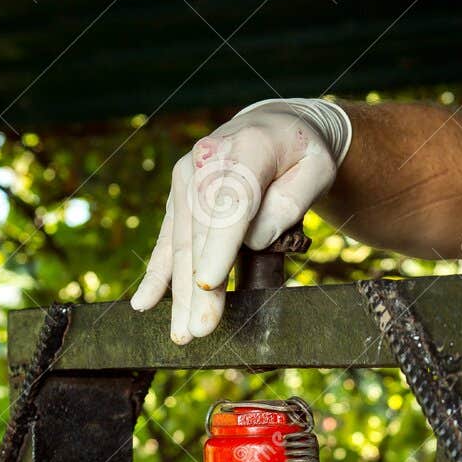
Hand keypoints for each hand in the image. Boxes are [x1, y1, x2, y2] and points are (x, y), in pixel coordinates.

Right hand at [130, 98, 351, 342]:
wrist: (273, 128)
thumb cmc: (301, 154)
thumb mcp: (316, 169)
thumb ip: (291, 200)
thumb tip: (257, 237)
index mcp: (247, 148)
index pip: (230, 204)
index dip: (218, 246)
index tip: (210, 283)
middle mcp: (207, 161)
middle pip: (202, 233)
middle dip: (198, 285)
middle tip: (200, 330)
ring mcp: (187, 179)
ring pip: (182, 244)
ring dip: (179, 292)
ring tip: (183, 333)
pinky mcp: (179, 197)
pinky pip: (167, 241)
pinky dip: (156, 274)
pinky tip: (144, 304)